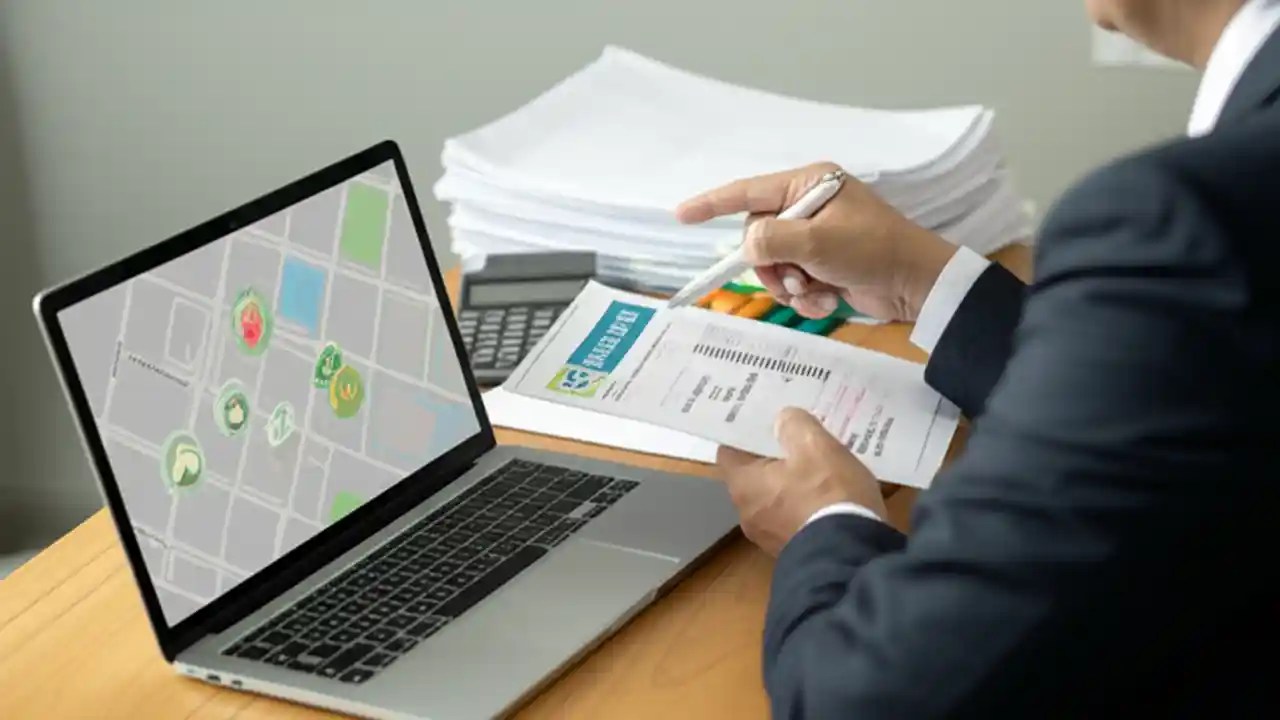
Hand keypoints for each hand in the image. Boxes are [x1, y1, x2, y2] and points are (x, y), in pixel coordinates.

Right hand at [676, 162, 957, 321]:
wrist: (918, 285)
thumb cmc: (874, 251)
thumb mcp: (818, 243)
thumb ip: (772, 240)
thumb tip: (747, 247)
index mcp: (809, 185)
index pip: (748, 191)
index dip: (713, 204)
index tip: (681, 217)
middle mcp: (809, 206)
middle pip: (758, 236)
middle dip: (770, 265)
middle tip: (793, 279)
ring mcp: (816, 237)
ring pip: (772, 264)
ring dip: (789, 285)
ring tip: (815, 292)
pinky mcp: (824, 265)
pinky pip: (793, 281)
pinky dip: (805, 296)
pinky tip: (828, 300)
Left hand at [715, 407, 887, 555]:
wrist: (851, 556)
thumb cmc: (828, 494)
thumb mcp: (815, 447)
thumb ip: (794, 426)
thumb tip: (782, 420)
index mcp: (743, 485)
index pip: (730, 452)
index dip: (745, 434)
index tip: (763, 420)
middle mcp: (748, 513)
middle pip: (754, 476)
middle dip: (773, 458)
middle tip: (795, 438)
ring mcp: (769, 537)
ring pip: (776, 499)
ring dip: (792, 484)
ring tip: (819, 466)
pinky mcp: (794, 551)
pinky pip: (795, 519)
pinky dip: (806, 506)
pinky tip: (831, 497)